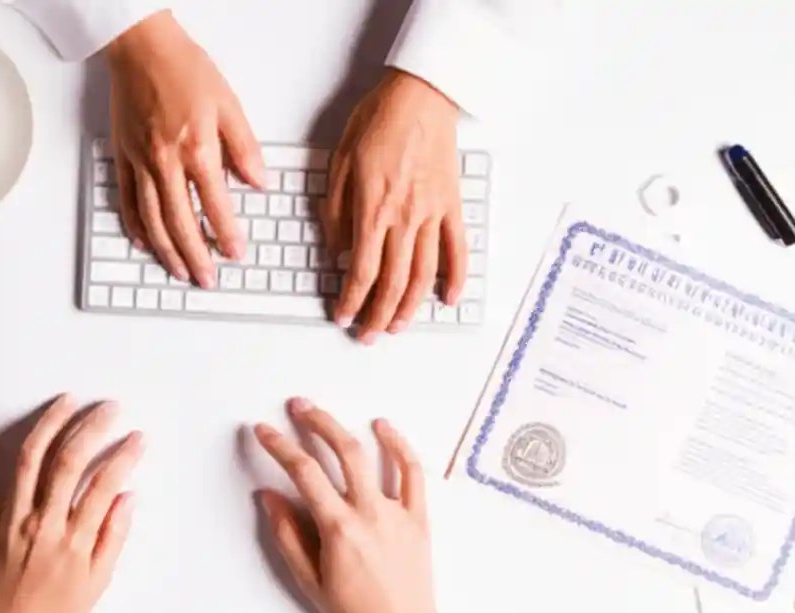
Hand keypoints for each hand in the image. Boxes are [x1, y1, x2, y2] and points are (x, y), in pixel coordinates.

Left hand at [0, 395, 143, 612]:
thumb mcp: (98, 583)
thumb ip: (113, 536)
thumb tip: (127, 495)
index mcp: (71, 542)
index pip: (104, 483)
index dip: (124, 455)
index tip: (138, 438)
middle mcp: (39, 525)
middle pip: (67, 461)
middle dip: (92, 427)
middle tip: (109, 408)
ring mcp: (6, 522)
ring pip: (26, 460)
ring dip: (47, 425)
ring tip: (65, 401)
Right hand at [107, 11, 264, 288]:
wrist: (142, 47)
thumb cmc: (185, 70)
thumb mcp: (229, 105)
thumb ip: (245, 148)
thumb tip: (259, 183)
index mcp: (196, 148)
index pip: (215, 204)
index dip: (225, 233)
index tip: (235, 253)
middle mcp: (165, 161)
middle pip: (180, 222)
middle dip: (195, 256)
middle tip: (207, 279)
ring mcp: (140, 162)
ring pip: (152, 219)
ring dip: (166, 251)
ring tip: (180, 271)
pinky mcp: (122, 157)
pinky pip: (126, 200)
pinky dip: (135, 226)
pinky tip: (144, 242)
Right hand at [254, 398, 454, 612]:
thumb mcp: (309, 581)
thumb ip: (287, 535)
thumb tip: (269, 496)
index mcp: (339, 529)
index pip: (303, 473)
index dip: (279, 447)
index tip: (264, 432)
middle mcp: (370, 513)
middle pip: (341, 451)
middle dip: (315, 422)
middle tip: (297, 406)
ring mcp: (398, 513)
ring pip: (373, 456)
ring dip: (348, 428)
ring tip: (328, 413)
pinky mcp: (419, 518)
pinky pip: (414, 473)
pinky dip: (400, 446)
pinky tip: (384, 427)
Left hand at [324, 69, 464, 342]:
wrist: (420, 95)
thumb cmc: (378, 122)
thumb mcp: (339, 163)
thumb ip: (337, 211)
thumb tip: (338, 250)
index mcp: (374, 209)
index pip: (361, 270)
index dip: (352, 299)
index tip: (343, 315)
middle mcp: (405, 218)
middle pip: (392, 281)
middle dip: (378, 315)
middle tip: (368, 335)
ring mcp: (432, 214)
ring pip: (424, 274)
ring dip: (410, 306)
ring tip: (399, 326)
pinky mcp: (451, 206)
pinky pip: (457, 249)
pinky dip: (456, 278)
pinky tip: (448, 299)